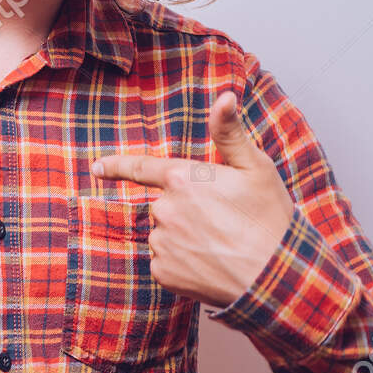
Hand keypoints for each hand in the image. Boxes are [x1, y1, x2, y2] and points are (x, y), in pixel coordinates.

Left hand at [90, 91, 295, 308]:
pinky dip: (182, 263)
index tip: (96, 166)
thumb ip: (230, 132)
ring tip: (220, 244)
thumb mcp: (256, 168)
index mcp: (183, 178)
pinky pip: (166, 262)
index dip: (116, 165)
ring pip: (165, 234)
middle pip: (165, 204)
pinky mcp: (163, 273)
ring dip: (184, 237)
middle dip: (186, 209)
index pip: (141, 167)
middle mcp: (165, 209)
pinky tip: (209, 263)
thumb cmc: (269, 218)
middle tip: (223, 220)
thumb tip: (225, 96)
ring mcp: (162, 243)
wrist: (276, 277)